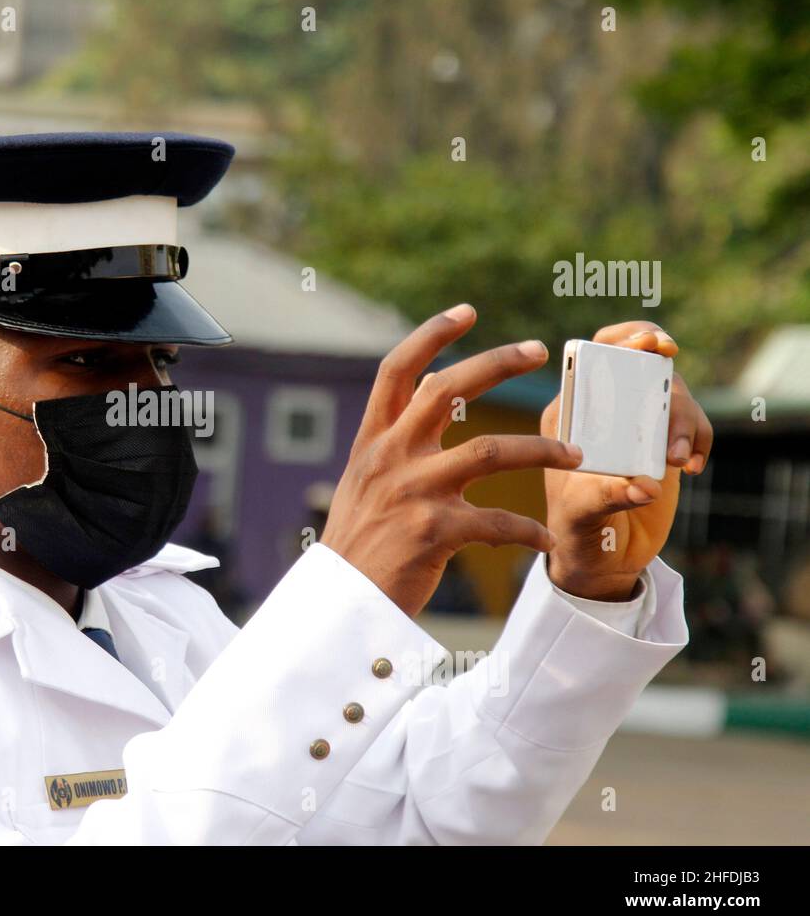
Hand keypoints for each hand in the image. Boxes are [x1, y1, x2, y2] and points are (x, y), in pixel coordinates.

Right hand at [321, 304, 582, 615]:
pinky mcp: (432, 531)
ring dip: (540, 448)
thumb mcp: (362, 484)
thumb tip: (427, 390)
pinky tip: (546, 542)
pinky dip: (528, 532)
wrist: (340, 605)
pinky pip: (498, 522)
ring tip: (575, 453)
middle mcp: (390, 457)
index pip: (396, 370)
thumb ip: (391, 442)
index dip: (430, 334)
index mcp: (372, 443)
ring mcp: (411, 492)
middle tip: (539, 349)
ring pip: (490, 450)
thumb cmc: (357, 546)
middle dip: (497, 362)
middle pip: (447, 389)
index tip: (466, 310)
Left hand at [541, 323, 713, 600]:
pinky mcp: (664, 443)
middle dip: (666, 383)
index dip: (625, 338)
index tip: (653, 343)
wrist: (601, 559)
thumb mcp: (580, 515)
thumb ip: (605, 497)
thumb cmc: (576, 533)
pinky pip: (693, 424)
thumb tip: (646, 486)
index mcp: (570, 411)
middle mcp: (603, 411)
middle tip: (675, 407)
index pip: (596, 355)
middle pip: (644, 368)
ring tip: (679, 461)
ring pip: (673, 395)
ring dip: (686, 420)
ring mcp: (636, 425)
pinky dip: (699, 438)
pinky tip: (693, 467)